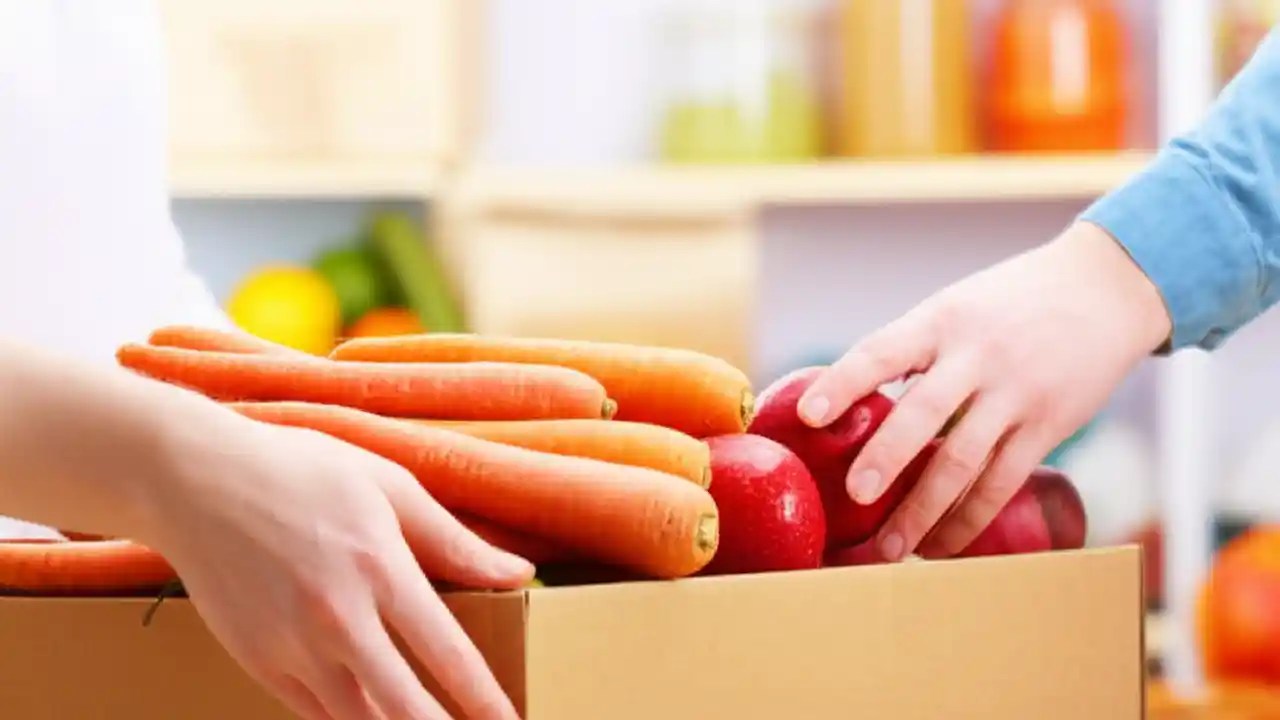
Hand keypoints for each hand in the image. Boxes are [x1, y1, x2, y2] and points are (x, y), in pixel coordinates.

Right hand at [145, 418, 532, 719]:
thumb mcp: (389, 487)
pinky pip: (314, 713)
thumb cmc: (302, 470)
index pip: (448, 654)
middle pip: (404, 707)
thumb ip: (455, 541)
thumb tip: (520, 573)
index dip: (485, 700)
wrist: (194, 479)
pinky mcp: (257, 661)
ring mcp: (291, 646)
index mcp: (381, 568)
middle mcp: (338, 618)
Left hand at [796, 222, 1171, 561]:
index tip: (808, 415)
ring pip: (964, 461)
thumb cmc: (1008, 304)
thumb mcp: (954, 308)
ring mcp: (1015, 393)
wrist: (1103, 288)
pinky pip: (1002, 482)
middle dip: (887, 457)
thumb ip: (909, 351)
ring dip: (924, 511)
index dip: (843, 382)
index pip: (882, 351)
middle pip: (924, 412)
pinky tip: (940, 547)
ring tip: (890, 549)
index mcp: (940, 322)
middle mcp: (976, 356)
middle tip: (855, 496)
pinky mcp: (1047, 426)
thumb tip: (847, 407)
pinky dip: (968, 520)